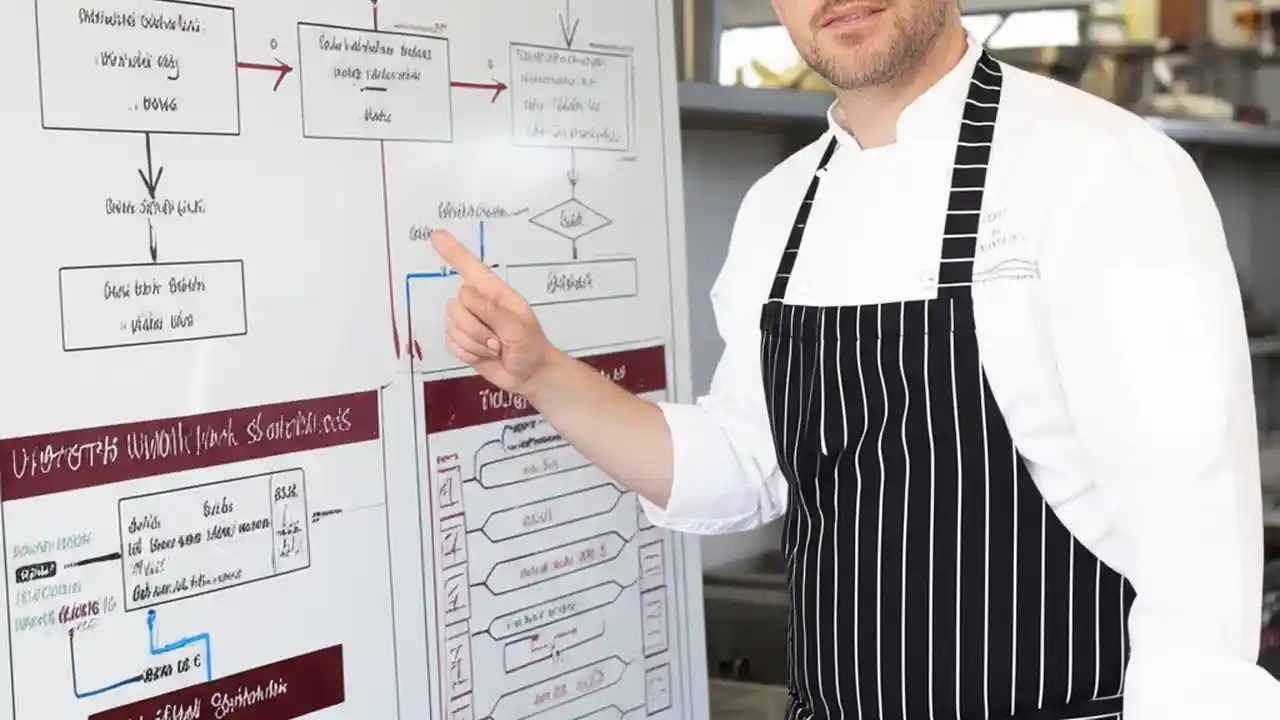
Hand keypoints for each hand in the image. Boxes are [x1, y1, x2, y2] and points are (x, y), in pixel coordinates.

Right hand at [431, 229, 555, 394]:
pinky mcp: (460, 340)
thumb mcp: (518, 328)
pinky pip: (450, 343)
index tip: (436, 235)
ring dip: (475, 343)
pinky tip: (484, 355)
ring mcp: (467, 321)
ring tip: (495, 348)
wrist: (529, 375)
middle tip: (499, 340)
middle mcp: (478, 303)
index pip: (470, 267)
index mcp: (495, 292)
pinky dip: (468, 353)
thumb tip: (465, 295)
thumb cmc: (530, 346)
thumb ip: (493, 311)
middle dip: (476, 327)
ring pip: (452, 326)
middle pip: (457, 304)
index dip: (453, 251)